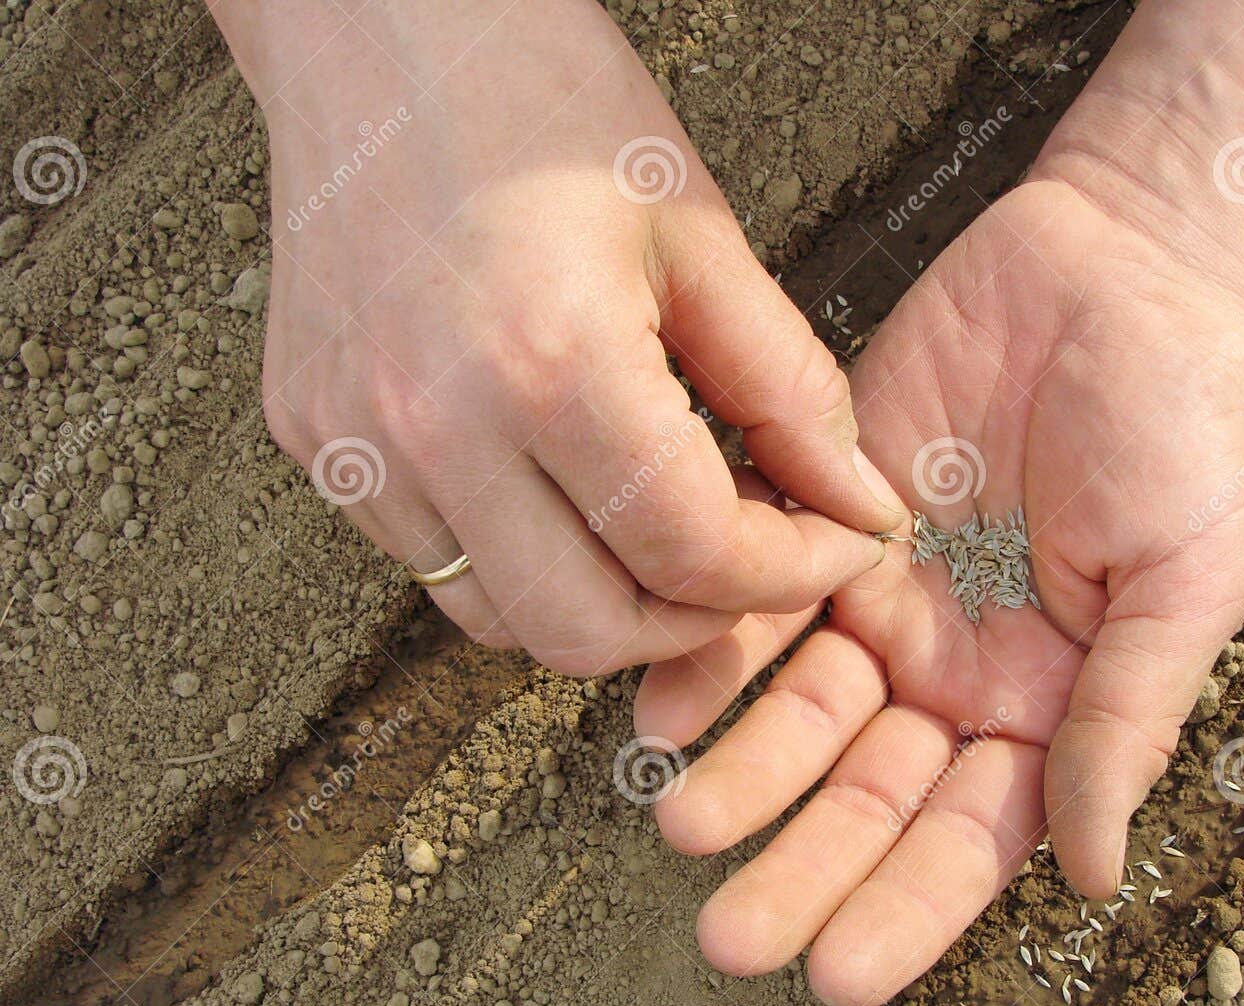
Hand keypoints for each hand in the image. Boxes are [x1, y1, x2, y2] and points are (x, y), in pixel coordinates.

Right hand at [211, 0, 902, 672]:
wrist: (375, 23)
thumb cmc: (538, 99)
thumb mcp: (698, 233)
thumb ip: (790, 388)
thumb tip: (855, 500)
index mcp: (549, 362)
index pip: (692, 555)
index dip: (789, 574)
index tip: (830, 545)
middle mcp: (435, 425)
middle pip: (584, 634)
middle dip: (690, 622)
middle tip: (744, 564)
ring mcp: (357, 442)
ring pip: (498, 621)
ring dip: (598, 603)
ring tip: (653, 523)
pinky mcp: (314, 438)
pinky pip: (431, 560)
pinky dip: (514, 557)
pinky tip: (559, 485)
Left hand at [634, 177, 1243, 1005]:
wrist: (1120, 266)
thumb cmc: (1188, 424)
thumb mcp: (1185, 583)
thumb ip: (1126, 723)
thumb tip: (1097, 876)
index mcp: (1051, 707)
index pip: (972, 837)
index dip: (907, 909)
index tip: (840, 977)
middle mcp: (960, 674)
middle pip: (872, 796)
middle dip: (803, 867)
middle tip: (731, 938)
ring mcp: (891, 603)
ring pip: (806, 713)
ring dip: (744, 772)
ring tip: (684, 823)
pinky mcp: (832, 525)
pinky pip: (763, 605)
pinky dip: (715, 659)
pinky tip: (661, 712)